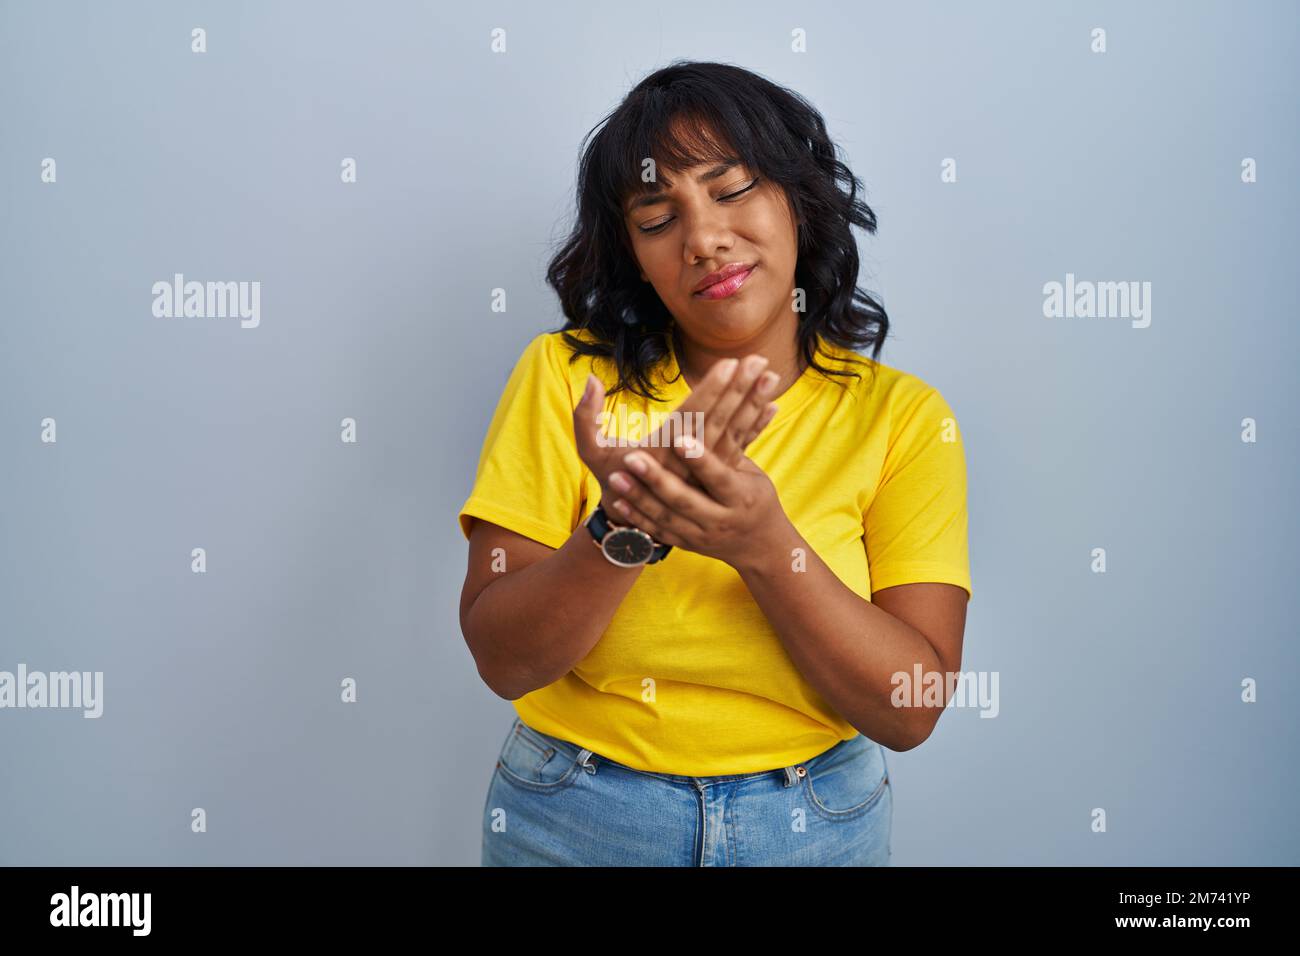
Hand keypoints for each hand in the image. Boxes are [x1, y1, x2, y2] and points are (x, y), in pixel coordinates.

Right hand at [574, 354, 778, 503]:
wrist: (636, 522)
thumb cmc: (612, 476)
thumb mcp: (590, 451)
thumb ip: (585, 417)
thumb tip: (590, 380)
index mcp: (660, 453)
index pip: (690, 416)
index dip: (711, 390)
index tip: (729, 365)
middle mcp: (687, 463)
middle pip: (718, 421)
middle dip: (739, 389)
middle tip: (758, 360)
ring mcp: (704, 470)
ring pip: (734, 433)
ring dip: (753, 403)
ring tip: (771, 376)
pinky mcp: (715, 473)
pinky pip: (741, 447)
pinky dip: (756, 426)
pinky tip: (772, 406)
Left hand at [603, 433, 792, 569]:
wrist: (758, 545)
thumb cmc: (754, 495)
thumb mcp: (753, 470)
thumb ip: (743, 434)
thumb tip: (759, 379)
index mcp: (740, 495)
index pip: (719, 476)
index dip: (701, 459)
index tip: (679, 439)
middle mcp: (720, 518)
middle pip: (685, 499)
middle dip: (658, 479)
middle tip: (631, 457)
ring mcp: (700, 533)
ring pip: (666, 516)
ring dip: (640, 496)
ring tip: (616, 477)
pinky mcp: (685, 542)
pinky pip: (657, 530)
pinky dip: (637, 516)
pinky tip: (617, 500)